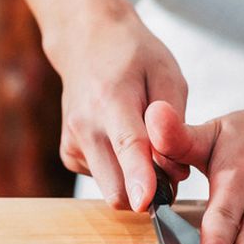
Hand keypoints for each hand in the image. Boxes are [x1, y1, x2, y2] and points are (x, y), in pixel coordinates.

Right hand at [44, 0, 189, 210]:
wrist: (86, 42)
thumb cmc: (133, 57)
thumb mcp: (167, 75)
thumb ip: (174, 123)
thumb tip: (174, 171)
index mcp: (112, 100)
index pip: (128, 145)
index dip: (140, 177)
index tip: (147, 201)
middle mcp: (84, 125)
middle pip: (116, 185)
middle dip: (148, 191)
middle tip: (170, 170)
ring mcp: (72, 142)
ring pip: (111, 188)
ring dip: (134, 181)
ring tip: (144, 144)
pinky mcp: (69, 154)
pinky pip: (103, 180)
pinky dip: (120, 171)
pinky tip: (121, 141)